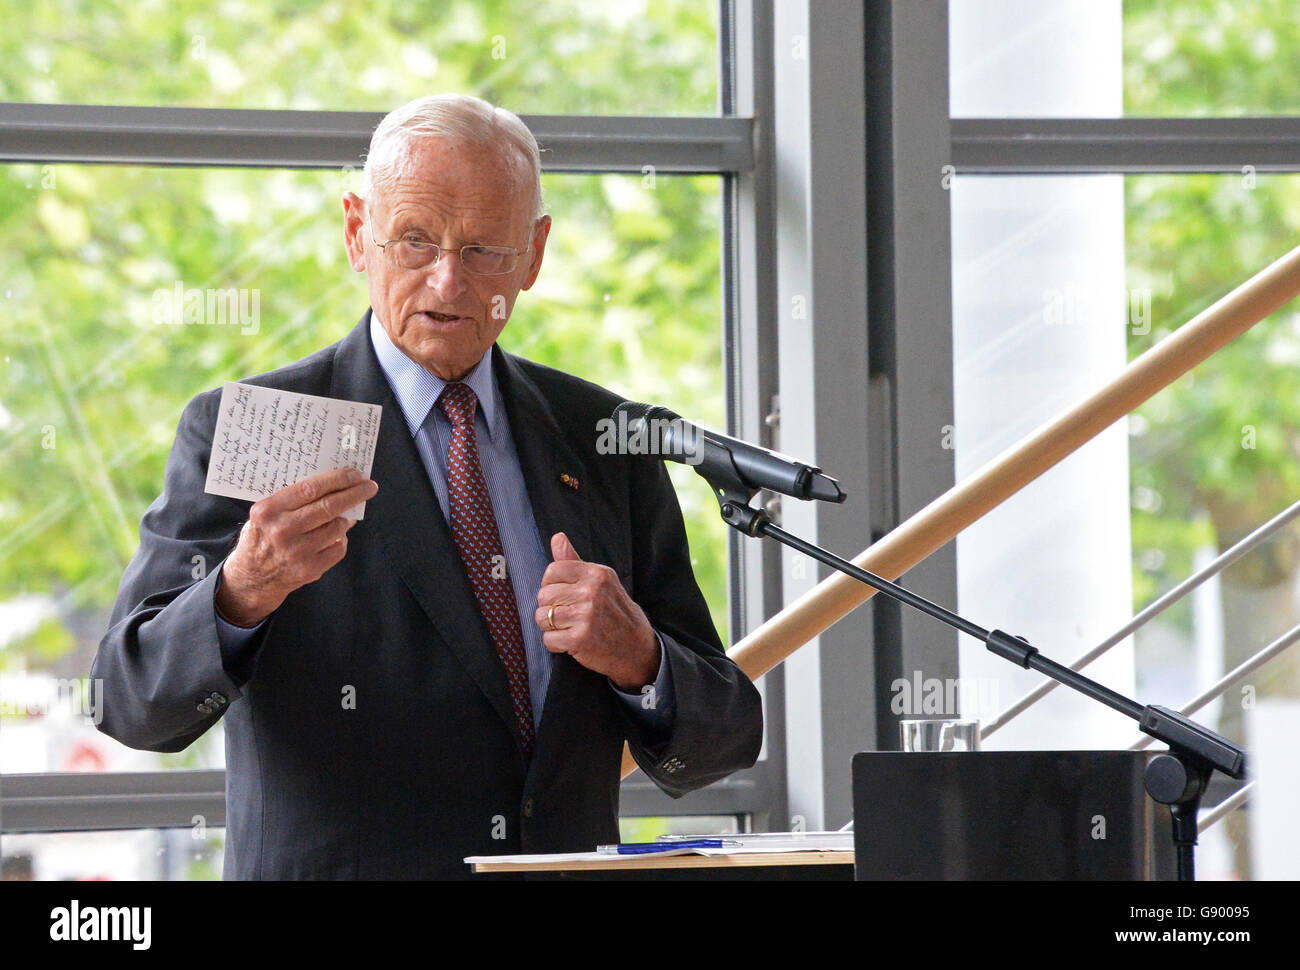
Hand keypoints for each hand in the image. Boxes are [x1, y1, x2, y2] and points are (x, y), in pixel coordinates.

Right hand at [216, 467, 376, 625]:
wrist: (252, 579)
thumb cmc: (263, 537)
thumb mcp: (265, 514)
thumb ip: (292, 500)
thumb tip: (332, 484)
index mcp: (268, 511)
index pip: (310, 489)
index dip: (336, 480)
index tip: (354, 474)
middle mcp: (282, 531)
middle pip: (329, 507)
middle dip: (354, 494)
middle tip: (369, 487)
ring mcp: (297, 552)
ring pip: (337, 527)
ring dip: (346, 518)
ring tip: (346, 514)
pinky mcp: (309, 569)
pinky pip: (338, 547)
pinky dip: (340, 539)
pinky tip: (335, 536)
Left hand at [535, 532, 659, 690]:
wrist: (637, 648)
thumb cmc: (616, 612)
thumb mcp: (602, 582)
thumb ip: (575, 561)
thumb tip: (557, 537)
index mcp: (597, 574)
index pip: (552, 571)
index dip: (552, 586)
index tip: (564, 596)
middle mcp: (592, 591)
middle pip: (543, 595)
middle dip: (550, 608)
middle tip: (569, 616)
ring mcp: (586, 615)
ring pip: (542, 617)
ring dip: (551, 627)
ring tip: (570, 628)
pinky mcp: (580, 639)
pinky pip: (548, 639)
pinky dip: (556, 644)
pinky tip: (572, 642)